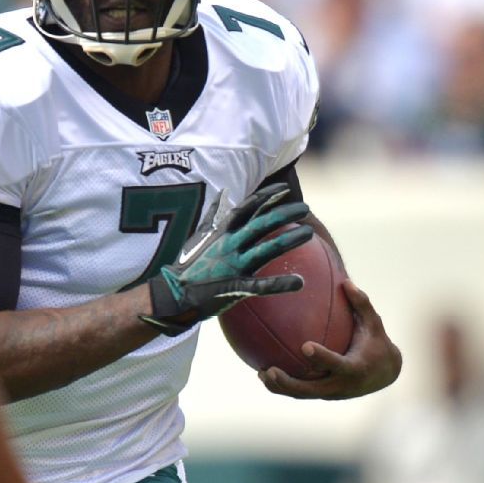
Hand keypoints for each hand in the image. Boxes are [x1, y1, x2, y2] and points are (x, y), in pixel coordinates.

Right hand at [140, 183, 312, 336]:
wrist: (174, 293)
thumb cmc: (188, 266)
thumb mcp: (199, 236)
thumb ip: (213, 215)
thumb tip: (222, 193)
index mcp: (221, 232)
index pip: (247, 208)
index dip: (266, 197)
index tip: (283, 189)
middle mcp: (229, 245)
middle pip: (261, 224)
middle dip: (284, 213)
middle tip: (305, 209)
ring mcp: (233, 265)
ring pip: (266, 249)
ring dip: (289, 240)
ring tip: (309, 232)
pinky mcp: (235, 286)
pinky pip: (262, 285)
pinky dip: (281, 284)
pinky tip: (300, 282)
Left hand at [259, 280, 401, 398]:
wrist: (385, 373)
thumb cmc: (377, 342)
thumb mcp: (374, 323)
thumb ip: (361, 304)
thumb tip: (346, 281)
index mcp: (355, 368)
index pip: (336, 364)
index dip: (322, 358)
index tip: (305, 347)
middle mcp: (342, 385)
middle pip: (312, 389)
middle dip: (289, 382)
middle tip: (269, 370)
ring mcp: (332, 393)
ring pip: (303, 394)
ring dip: (281, 387)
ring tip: (260, 373)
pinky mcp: (325, 394)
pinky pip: (302, 391)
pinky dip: (284, 386)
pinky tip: (265, 372)